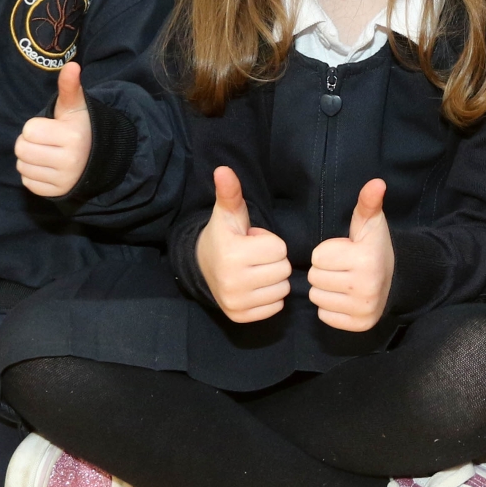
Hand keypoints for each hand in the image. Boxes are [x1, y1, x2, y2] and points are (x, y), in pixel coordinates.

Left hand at [15, 61, 92, 197]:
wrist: (99, 156)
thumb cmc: (81, 127)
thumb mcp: (76, 107)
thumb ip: (69, 87)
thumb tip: (72, 65)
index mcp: (72, 136)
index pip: (28, 130)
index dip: (37, 127)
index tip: (53, 128)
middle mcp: (69, 160)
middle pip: (21, 148)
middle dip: (30, 142)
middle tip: (47, 141)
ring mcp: (63, 178)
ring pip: (22, 165)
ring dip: (30, 158)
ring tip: (48, 153)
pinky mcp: (56, 192)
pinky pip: (27, 182)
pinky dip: (33, 174)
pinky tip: (48, 167)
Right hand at [197, 165, 292, 323]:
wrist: (202, 266)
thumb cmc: (224, 236)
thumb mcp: (228, 213)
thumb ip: (230, 192)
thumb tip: (223, 169)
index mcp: (232, 254)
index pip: (279, 249)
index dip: (270, 241)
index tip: (252, 241)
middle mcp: (232, 281)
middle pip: (284, 269)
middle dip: (274, 260)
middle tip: (254, 257)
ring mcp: (235, 302)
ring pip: (282, 289)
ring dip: (273, 279)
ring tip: (254, 269)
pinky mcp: (239, 317)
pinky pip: (276, 307)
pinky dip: (270, 297)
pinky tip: (254, 286)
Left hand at [308, 178, 394, 332]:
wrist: (397, 278)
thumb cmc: (374, 247)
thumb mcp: (371, 223)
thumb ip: (367, 202)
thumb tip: (376, 182)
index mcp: (366, 258)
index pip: (318, 256)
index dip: (329, 251)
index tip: (346, 251)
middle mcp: (366, 286)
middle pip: (314, 277)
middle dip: (325, 270)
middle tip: (343, 268)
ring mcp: (364, 308)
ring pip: (317, 297)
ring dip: (326, 289)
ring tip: (343, 282)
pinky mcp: (360, 324)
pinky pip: (324, 315)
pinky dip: (331, 307)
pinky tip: (346, 297)